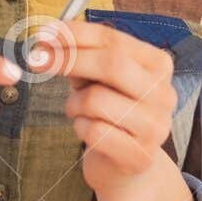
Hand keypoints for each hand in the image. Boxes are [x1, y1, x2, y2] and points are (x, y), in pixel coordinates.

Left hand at [35, 20, 176, 198]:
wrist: (125, 165)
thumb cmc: (110, 113)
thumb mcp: (99, 79)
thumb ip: (81, 58)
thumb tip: (47, 44)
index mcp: (158, 65)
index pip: (114, 39)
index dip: (76, 35)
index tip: (44, 35)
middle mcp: (164, 93)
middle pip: (112, 64)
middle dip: (69, 60)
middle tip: (37, 62)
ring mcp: (156, 126)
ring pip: (97, 99)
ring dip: (74, 103)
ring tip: (76, 110)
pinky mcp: (140, 155)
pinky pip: (94, 131)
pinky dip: (79, 127)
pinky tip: (85, 130)